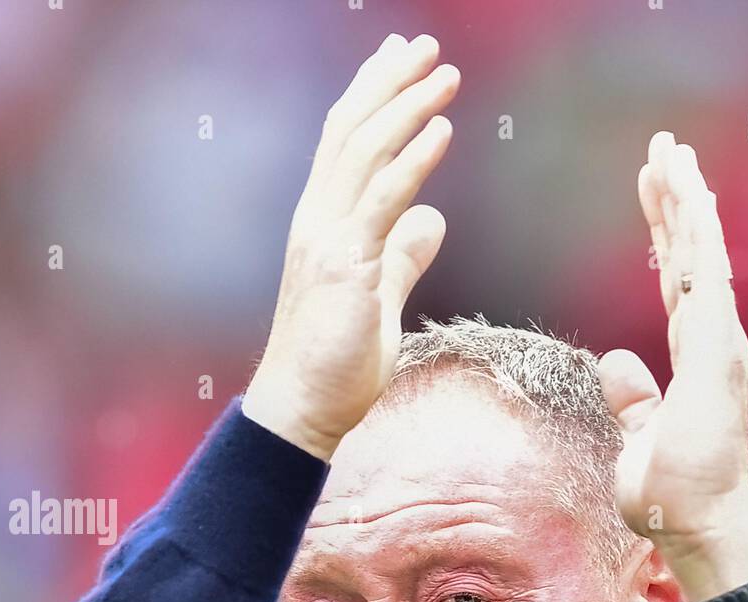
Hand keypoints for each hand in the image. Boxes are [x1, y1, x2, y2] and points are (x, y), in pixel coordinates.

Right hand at [242, 33, 459, 459]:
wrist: (302, 410)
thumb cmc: (336, 364)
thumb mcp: (378, 299)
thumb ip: (401, 257)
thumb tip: (431, 222)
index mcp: (322, 224)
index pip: (345, 144)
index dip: (373, 95)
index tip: (400, 58)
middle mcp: (318, 219)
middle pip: (353, 131)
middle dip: (390, 81)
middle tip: (426, 45)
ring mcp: (328, 239)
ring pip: (366, 153)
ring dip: (408, 106)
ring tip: (444, 74)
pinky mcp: (347, 266)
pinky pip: (381, 200)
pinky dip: (412, 159)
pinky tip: (439, 129)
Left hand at [597, 131, 747, 601]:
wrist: (696, 526)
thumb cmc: (670, 494)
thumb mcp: (637, 437)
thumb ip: (633, 401)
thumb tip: (615, 365)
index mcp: (694, 357)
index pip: (677, 280)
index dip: (665, 232)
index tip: (652, 189)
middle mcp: (712, 342)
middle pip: (691, 256)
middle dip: (677, 200)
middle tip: (662, 148)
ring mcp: (719, 345)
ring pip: (702, 255)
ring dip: (687, 201)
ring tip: (671, 152)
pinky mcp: (717, 353)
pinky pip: (708, 279)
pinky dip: (699, 235)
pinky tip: (691, 195)